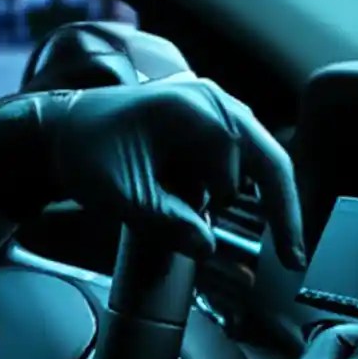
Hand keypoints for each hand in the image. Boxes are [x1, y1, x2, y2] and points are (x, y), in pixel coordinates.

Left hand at [0, 79, 306, 267]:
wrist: (63, 133)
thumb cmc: (85, 153)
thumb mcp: (119, 195)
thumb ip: (164, 221)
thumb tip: (206, 246)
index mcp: (191, 109)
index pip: (239, 164)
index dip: (246, 210)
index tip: (273, 253)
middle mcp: (213, 102)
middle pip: (269, 158)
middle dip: (283, 209)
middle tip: (295, 256)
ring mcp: (217, 111)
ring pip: (260, 162)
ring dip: (260, 200)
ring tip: (267, 238)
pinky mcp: (213, 127)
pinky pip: (247, 160)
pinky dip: (249, 191)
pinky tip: (250, 217)